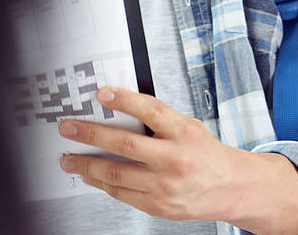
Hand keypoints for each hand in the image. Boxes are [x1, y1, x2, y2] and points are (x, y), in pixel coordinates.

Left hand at [57, 87, 297, 234]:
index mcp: (184, 133)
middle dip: (90, 134)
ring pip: (115, 172)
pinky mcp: (156, 204)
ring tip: (69, 158)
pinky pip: (120, 192)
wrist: (228, 187)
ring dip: (86, 164)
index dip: (125, 100)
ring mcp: (164, 184)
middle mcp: (174, 158)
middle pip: (124, 144)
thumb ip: (159, 122)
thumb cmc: (207, 155)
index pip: (151, 110)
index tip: (102, 93)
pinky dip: (101, 183)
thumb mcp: (189, 128)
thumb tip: (119, 113)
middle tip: (69, 128)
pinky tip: (91, 176)